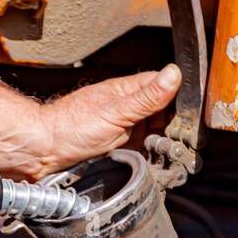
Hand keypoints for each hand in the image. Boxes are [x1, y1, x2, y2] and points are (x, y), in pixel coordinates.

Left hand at [35, 64, 181, 178]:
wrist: (43, 151)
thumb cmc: (71, 128)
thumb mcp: (116, 112)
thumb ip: (146, 97)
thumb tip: (174, 74)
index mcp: (127, 92)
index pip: (165, 88)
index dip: (181, 101)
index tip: (194, 118)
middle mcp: (126, 108)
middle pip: (162, 112)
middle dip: (175, 126)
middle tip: (184, 143)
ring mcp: (122, 127)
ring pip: (153, 132)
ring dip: (163, 143)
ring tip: (173, 155)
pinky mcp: (116, 147)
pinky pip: (141, 149)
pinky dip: (150, 156)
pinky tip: (156, 164)